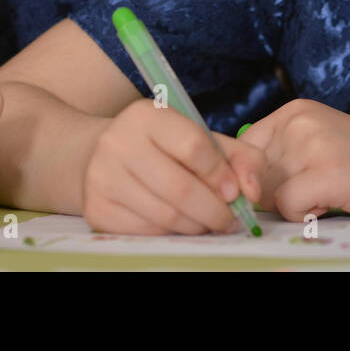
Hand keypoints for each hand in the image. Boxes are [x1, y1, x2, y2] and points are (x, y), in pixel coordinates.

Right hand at [82, 98, 264, 233]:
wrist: (102, 156)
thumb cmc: (161, 147)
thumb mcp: (197, 137)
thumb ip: (237, 156)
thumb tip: (253, 191)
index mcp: (147, 115)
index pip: (194, 146)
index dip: (221, 174)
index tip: (236, 192)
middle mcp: (118, 142)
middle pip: (180, 188)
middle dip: (214, 211)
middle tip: (229, 220)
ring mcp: (102, 177)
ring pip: (165, 216)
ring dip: (196, 226)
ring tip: (207, 223)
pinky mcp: (96, 209)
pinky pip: (147, 232)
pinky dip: (172, 235)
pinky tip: (180, 225)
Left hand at [239, 99, 349, 220]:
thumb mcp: (319, 150)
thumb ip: (277, 162)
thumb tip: (228, 193)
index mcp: (293, 112)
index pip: (235, 151)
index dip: (244, 182)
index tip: (268, 195)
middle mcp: (299, 120)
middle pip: (248, 176)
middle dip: (269, 197)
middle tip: (313, 195)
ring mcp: (315, 143)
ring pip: (265, 194)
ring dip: (291, 207)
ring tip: (330, 196)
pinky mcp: (331, 171)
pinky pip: (287, 207)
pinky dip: (305, 217)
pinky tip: (336, 204)